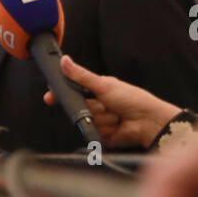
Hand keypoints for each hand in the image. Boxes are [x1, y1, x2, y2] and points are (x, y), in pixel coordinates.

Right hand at [43, 55, 182, 147]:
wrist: (147, 122)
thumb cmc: (132, 99)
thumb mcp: (104, 84)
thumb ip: (81, 76)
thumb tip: (65, 61)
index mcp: (97, 90)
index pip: (73, 91)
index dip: (61, 95)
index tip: (50, 97)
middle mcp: (97, 106)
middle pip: (77, 108)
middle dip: (85, 108)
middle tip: (99, 106)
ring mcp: (99, 121)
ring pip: (85, 120)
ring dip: (99, 118)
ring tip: (114, 115)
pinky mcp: (101, 136)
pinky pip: (92, 133)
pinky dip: (103, 129)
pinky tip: (116, 126)